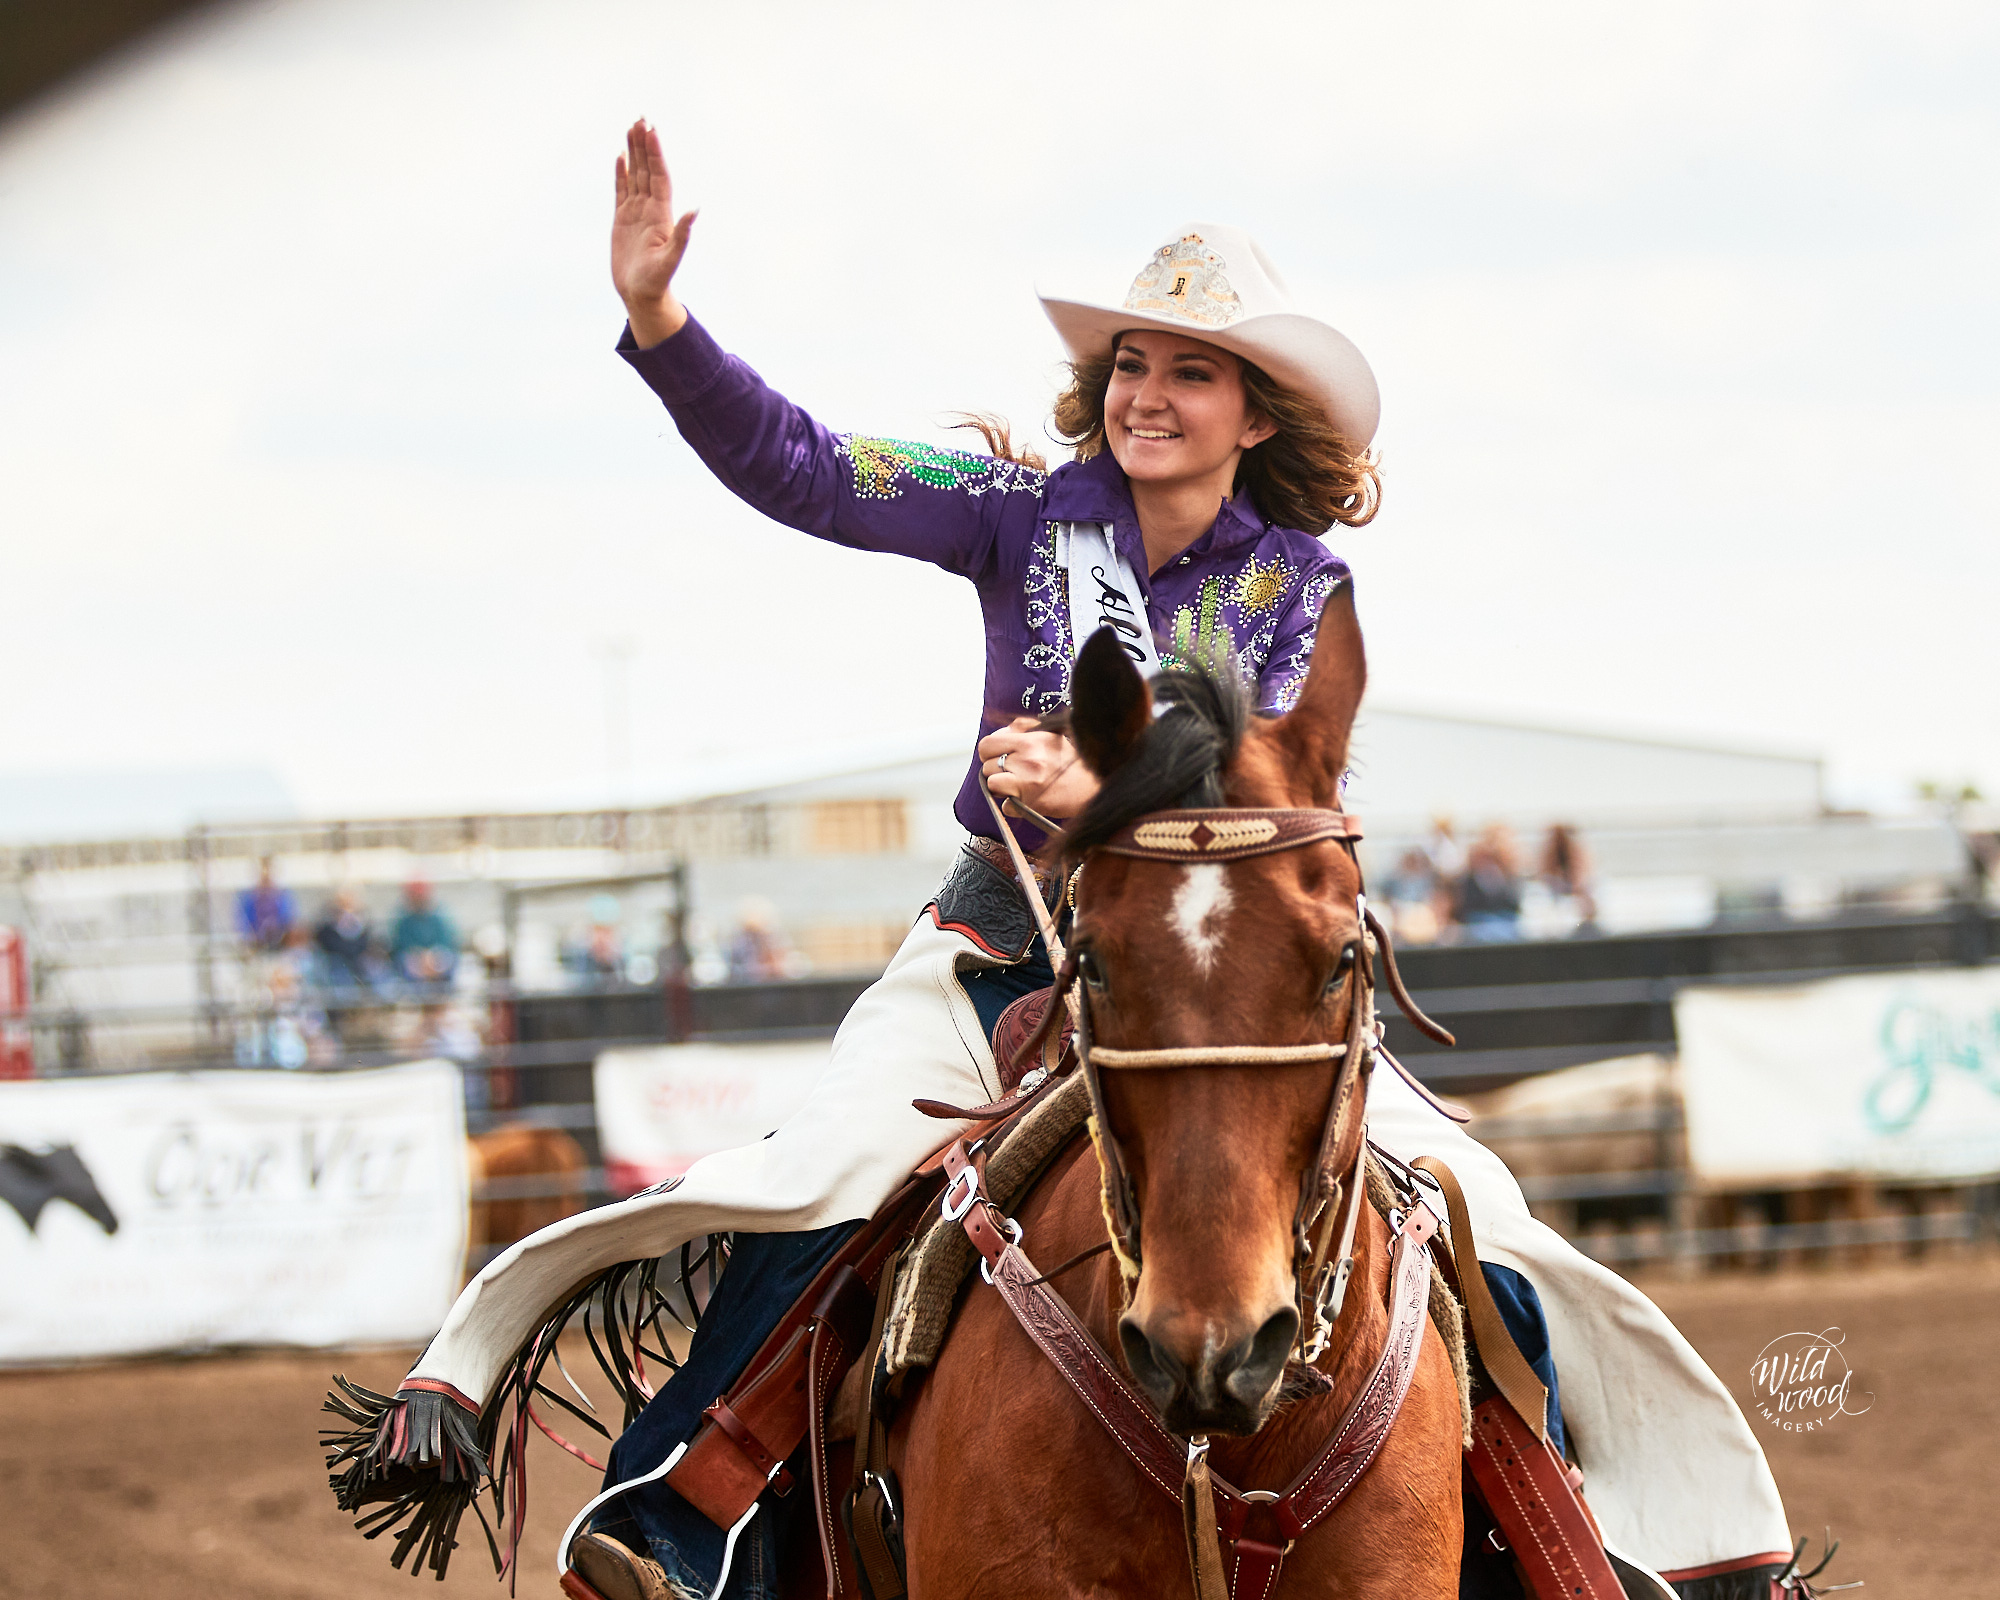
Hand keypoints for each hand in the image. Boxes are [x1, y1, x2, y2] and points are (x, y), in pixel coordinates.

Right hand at [612, 120, 695, 346]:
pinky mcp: (622, 220)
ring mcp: (636, 213)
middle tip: (641, 118)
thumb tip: (695, 209)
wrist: (641, 295)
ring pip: (635, 176)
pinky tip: (620, 156)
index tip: (652, 131)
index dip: (656, 154)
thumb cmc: (656, 282)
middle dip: (644, 145)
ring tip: (632, 128)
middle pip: (647, 170)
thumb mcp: (671, 259)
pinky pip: (621, 190)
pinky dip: (621, 172)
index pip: (659, 176)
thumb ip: (682, 235)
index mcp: (661, 214)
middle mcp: (650, 209)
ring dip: (634, 153)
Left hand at [977, 717, 1100, 821]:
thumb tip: (1000, 734)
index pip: (987, 744)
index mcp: (1030, 740)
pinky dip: (1013, 806)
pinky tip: (1028, 800)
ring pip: (992, 785)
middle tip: (1012, 773)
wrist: (1095, 787)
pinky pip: (1006, 806)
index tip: (998, 757)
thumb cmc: (1072, 762)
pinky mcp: (1030, 803)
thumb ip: (1024, 728)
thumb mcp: (1051, 735)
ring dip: (1002, 787)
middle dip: (996, 770)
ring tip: (1019, 786)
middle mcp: (1027, 759)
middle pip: (987, 766)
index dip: (989, 752)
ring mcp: (1027, 782)